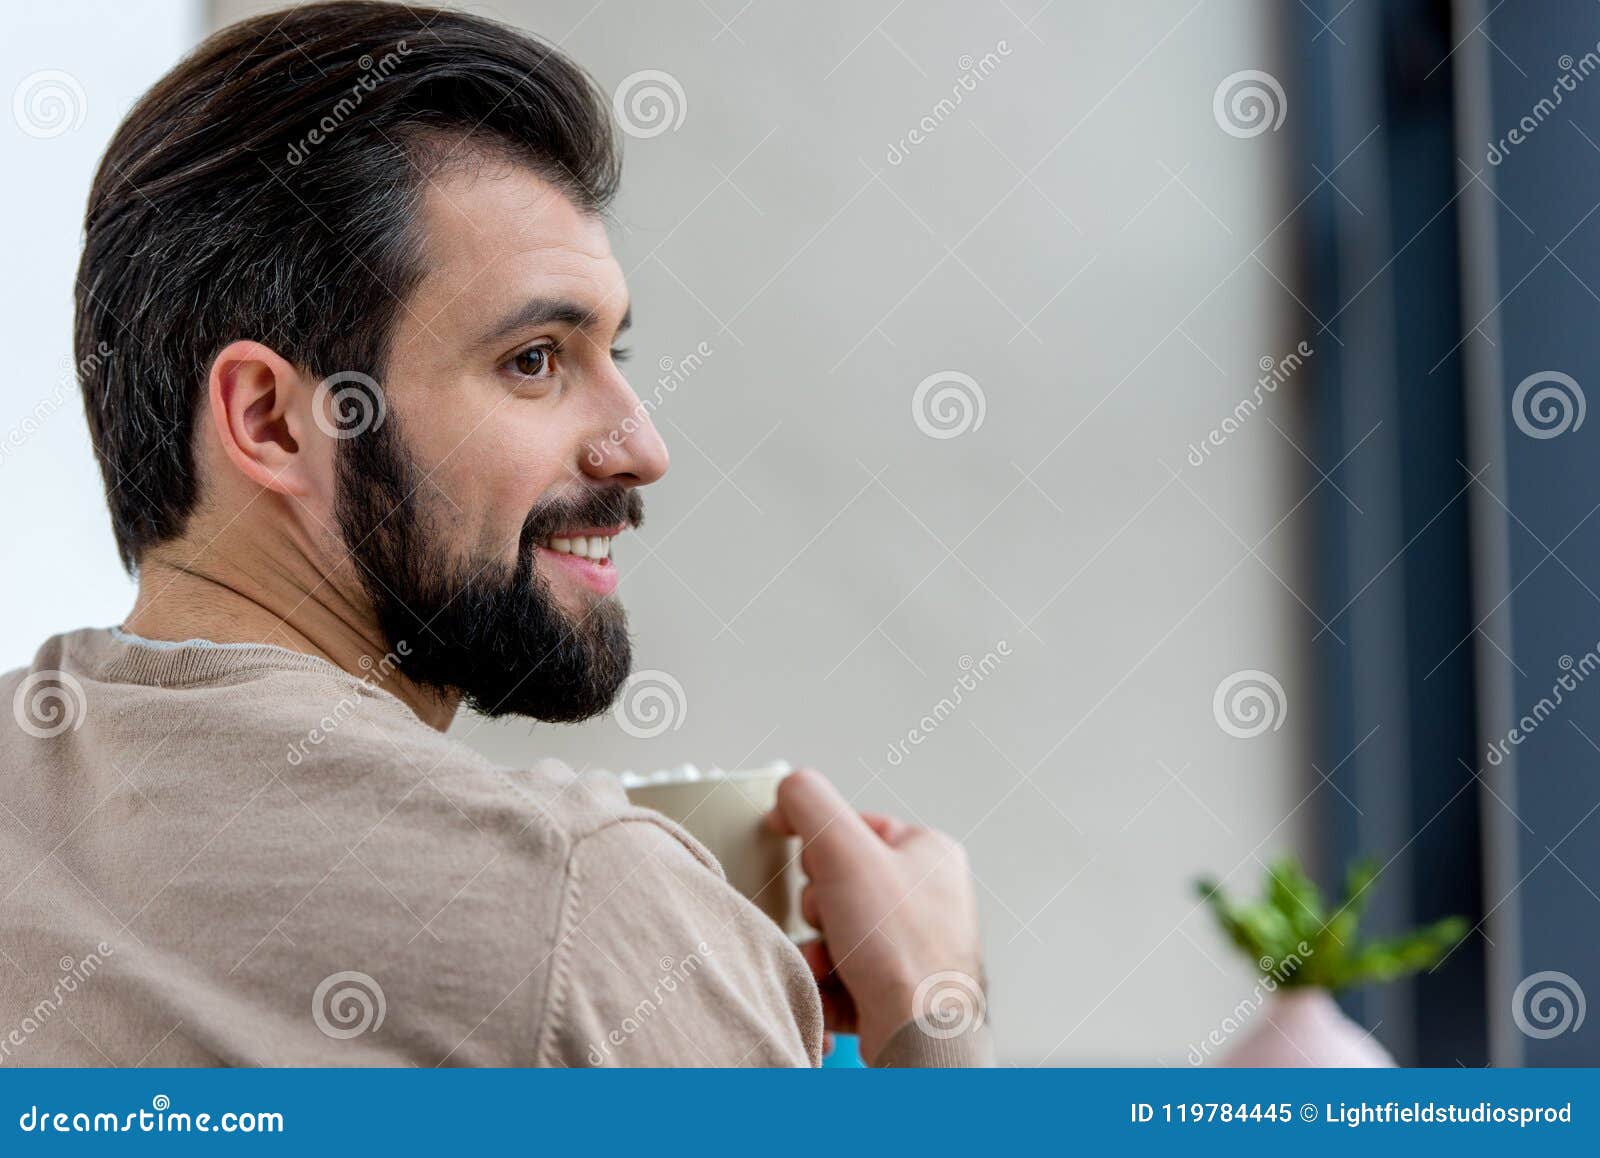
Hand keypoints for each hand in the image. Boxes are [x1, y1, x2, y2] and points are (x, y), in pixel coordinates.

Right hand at [765, 767, 982, 1064]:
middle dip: (820, 907)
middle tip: (834, 919)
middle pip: (839, 883)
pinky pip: (841, 972)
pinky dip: (826, 981)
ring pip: (835, 931)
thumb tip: (790, 788)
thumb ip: (810, 803)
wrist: (918, 1032)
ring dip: (817, 948)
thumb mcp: (845, 851)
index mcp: (929, 854)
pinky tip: (832, 987)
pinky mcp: (897, 987)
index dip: (823, 848)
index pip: (855, 829)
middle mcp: (928, 898)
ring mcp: (915, 945)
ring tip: (832, 961)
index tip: (814, 863)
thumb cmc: (901, 948)